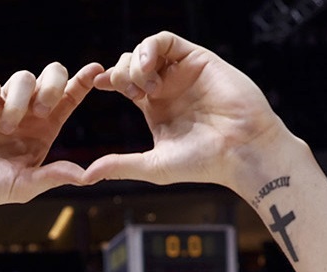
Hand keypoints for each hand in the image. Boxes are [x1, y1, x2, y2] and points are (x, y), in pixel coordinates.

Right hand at [0, 62, 102, 211]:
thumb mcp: (25, 186)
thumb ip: (54, 176)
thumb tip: (89, 176)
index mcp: (43, 129)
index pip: (67, 98)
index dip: (82, 82)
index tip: (97, 70)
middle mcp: (25, 112)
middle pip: (50, 76)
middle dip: (53, 85)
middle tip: (42, 109)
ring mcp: (0, 103)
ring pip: (21, 79)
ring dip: (17, 102)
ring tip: (4, 128)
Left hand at [86, 31, 288, 194]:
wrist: (240, 151)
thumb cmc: (204, 163)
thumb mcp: (153, 165)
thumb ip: (120, 165)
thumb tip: (86, 176)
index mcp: (156, 108)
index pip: (124, 84)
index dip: (108, 80)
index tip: (97, 86)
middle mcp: (168, 87)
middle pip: (131, 63)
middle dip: (121, 72)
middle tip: (129, 91)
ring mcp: (183, 72)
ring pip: (146, 48)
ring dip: (134, 61)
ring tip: (143, 85)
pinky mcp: (198, 59)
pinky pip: (166, 40)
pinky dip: (150, 48)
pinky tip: (149, 70)